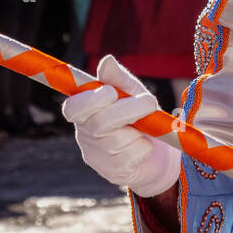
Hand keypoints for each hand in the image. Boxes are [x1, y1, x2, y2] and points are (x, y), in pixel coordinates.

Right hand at [62, 55, 180, 196]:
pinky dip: (145, 147)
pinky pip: (132, 155)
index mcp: (85, 113)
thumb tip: (107, 60)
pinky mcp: (113, 172)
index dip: (89, 100)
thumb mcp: (133, 93)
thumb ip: (119, 79)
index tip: (110, 91)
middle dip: (127, 110)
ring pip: (117, 141)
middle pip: (98, 124)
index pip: (72, 108)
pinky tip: (143, 148)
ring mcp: (97, 157)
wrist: (160, 151)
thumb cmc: (140, 116)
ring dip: (140, 130)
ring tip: (144, 129)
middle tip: (151, 101)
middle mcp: (85, 135)